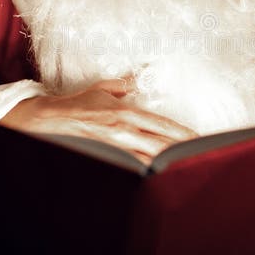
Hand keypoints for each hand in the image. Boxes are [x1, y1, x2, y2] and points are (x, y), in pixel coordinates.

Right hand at [0, 78, 196, 163]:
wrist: (54, 119)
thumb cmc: (79, 104)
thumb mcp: (103, 88)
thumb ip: (122, 86)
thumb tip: (133, 82)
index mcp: (126, 111)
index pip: (161, 123)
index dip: (181, 131)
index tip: (197, 136)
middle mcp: (124, 129)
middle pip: (160, 142)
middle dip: (182, 149)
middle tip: (201, 153)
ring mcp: (116, 144)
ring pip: (150, 156)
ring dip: (168, 160)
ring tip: (186, 164)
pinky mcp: (109, 155)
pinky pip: (133, 164)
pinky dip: (149, 168)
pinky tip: (160, 172)